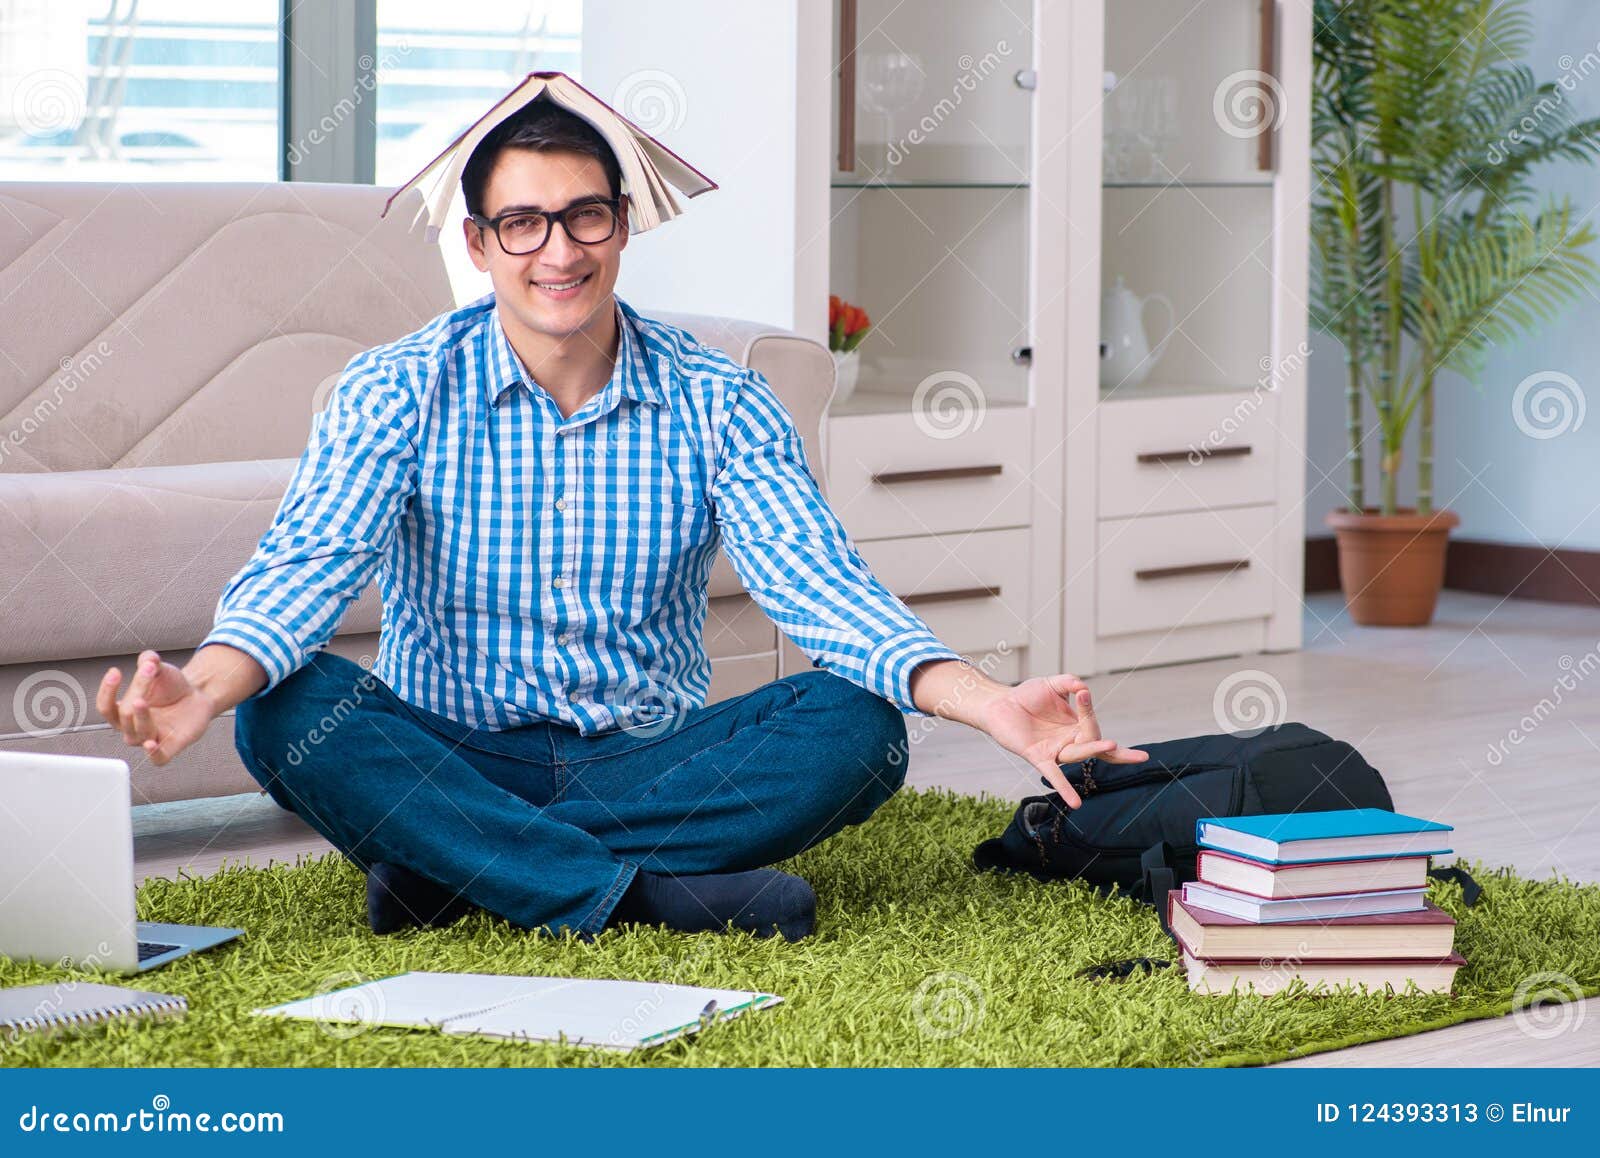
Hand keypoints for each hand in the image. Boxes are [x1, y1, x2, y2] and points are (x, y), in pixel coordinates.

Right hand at [97, 649, 217, 766]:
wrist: (198, 695)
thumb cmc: (172, 686)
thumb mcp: (159, 669)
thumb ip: (149, 661)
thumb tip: (148, 658)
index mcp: (124, 712)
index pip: (106, 707)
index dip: (107, 691)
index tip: (115, 672)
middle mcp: (133, 728)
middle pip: (124, 717)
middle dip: (134, 693)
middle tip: (148, 671)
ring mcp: (151, 738)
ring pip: (136, 736)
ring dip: (139, 718)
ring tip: (141, 701)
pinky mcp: (171, 746)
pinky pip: (158, 758)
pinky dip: (153, 754)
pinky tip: (151, 744)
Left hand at [973, 674, 1147, 808]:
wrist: (999, 704)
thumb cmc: (1027, 696)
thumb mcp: (1052, 685)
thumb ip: (1069, 682)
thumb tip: (1084, 687)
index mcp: (1075, 726)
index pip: (1092, 724)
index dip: (1089, 709)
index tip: (1082, 694)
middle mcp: (1068, 741)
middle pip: (1094, 746)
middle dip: (1114, 750)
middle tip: (1140, 756)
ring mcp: (1055, 751)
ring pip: (1079, 754)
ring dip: (1094, 750)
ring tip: (1113, 746)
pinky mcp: (1038, 757)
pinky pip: (1054, 775)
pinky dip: (1064, 789)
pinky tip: (1076, 803)